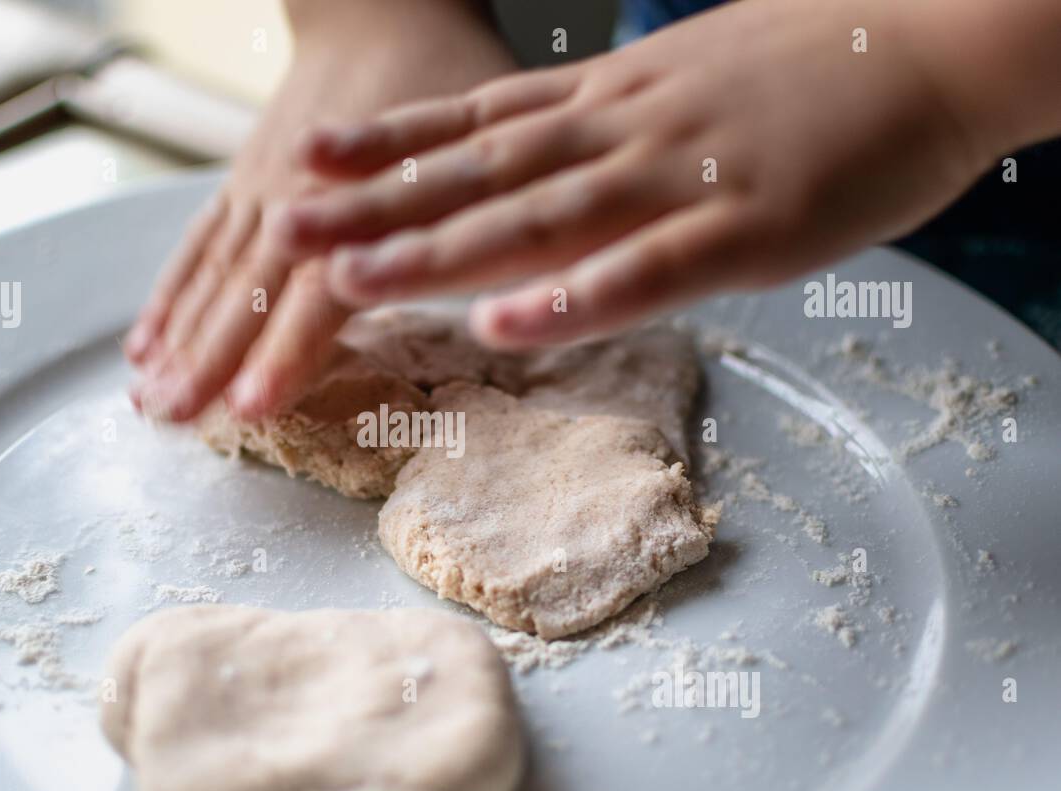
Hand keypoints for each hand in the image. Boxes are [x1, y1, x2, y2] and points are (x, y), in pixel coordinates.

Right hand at [126, 0, 514, 421]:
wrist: (381, 4)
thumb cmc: (445, 72)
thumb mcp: (483, 140)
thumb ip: (469, 216)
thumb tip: (496, 299)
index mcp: (360, 199)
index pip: (317, 291)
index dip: (284, 353)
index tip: (250, 408)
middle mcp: (298, 198)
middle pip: (247, 293)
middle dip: (207, 361)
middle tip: (169, 419)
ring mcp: (262, 189)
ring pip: (214, 273)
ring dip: (179, 337)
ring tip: (145, 397)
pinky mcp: (244, 182)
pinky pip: (199, 244)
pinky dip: (171, 293)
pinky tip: (145, 339)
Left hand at [273, 0, 995, 350]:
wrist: (936, 38)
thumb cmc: (815, 67)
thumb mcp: (686, 78)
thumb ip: (611, 124)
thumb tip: (551, 160)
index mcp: (608, 101)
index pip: (473, 125)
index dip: (383, 146)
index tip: (302, 164)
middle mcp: (621, 131)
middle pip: (476, 174)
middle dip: (372, 208)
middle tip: (280, 236)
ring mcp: (679, 176)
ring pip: (536, 219)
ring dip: (439, 252)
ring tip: (351, 281)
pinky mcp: (747, 227)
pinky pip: (644, 269)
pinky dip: (570, 300)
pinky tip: (501, 327)